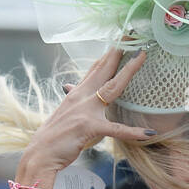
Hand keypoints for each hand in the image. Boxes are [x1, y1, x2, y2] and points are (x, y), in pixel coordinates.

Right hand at [22, 44, 152, 173]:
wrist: (39, 153)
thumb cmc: (54, 136)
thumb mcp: (64, 112)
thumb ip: (72, 98)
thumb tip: (70, 86)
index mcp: (77, 93)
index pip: (95, 69)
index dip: (109, 54)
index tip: (120, 40)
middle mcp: (81, 96)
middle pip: (104, 69)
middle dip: (119, 51)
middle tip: (132, 34)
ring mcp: (85, 111)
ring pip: (111, 87)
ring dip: (127, 71)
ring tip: (141, 56)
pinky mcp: (89, 128)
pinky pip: (116, 130)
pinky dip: (133, 133)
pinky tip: (148, 134)